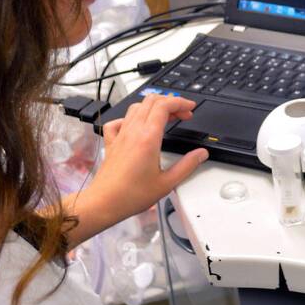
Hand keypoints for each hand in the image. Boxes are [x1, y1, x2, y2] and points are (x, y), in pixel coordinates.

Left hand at [92, 94, 208, 220]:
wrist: (104, 203)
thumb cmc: (131, 195)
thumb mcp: (167, 183)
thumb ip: (187, 166)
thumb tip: (201, 154)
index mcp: (148, 138)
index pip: (164, 106)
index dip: (180, 102)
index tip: (190, 108)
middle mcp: (133, 132)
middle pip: (151, 101)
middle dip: (170, 102)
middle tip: (183, 114)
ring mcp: (120, 135)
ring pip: (136, 107)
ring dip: (153, 107)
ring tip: (166, 117)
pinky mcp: (112, 142)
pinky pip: (118, 121)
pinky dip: (130, 118)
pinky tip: (136, 126)